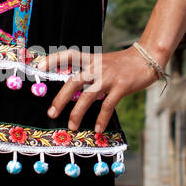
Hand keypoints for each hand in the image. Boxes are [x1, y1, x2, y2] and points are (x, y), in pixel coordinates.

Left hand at [33, 46, 159, 133]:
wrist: (146, 57)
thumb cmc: (122, 63)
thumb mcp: (103, 62)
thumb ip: (89, 74)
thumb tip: (74, 92)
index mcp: (91, 59)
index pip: (69, 55)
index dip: (53, 60)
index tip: (39, 67)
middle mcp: (97, 67)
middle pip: (74, 81)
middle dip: (61, 98)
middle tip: (52, 112)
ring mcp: (108, 77)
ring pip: (88, 96)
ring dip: (78, 112)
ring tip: (72, 126)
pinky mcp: (121, 86)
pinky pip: (108, 105)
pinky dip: (102, 119)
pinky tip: (98, 129)